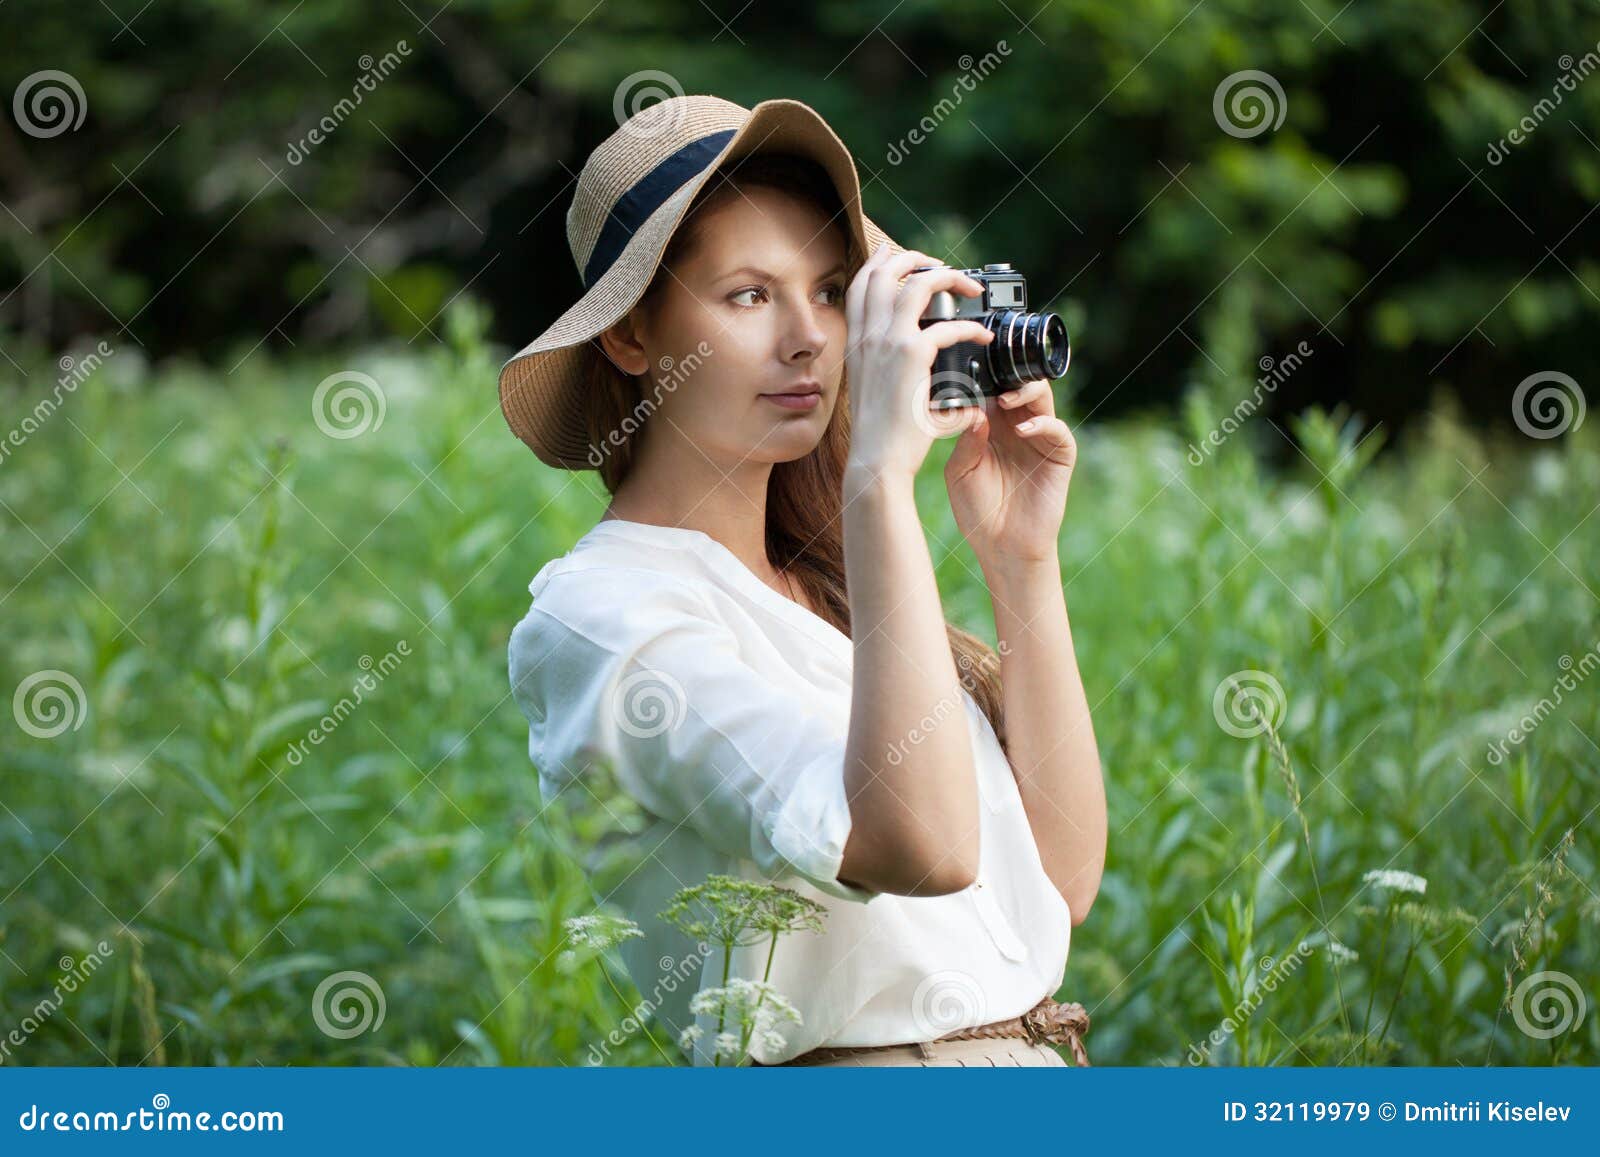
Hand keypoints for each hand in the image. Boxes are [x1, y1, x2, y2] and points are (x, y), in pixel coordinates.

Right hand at [842, 244, 993, 484]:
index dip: (879, 262)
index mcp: (857, 343)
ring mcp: (887, 342)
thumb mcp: (879, 394)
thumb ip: (896, 371)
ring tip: (969, 288)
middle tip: (942, 266)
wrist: (876, 461)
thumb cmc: (880, 437)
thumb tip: (929, 368)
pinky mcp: (911, 355)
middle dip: (914, 257)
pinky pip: (948, 326)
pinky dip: (970, 327)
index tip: (898, 255)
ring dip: (947, 277)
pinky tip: (982, 335)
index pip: (860, 285)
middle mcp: (868, 336)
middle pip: (884, 271)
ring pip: (916, 283)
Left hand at [943, 379, 1076, 566]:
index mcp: (990, 426)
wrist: (1002, 546)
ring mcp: (1039, 439)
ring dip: (1025, 392)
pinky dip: (1044, 424)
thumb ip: (966, 441)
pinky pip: (1058, 430)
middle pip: (1018, 385)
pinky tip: (1023, 430)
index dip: (984, 376)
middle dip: (1007, 376)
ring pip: (1041, 398)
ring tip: (1005, 400)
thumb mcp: (960, 473)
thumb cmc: (977, 511)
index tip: (968, 368)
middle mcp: (1016, 426)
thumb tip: (977, 411)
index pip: (991, 388)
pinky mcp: (1059, 456)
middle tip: (991, 379)